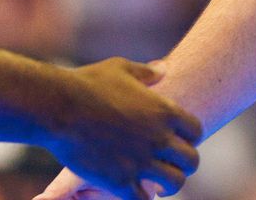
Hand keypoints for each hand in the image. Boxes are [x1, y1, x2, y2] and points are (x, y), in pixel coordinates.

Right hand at [42, 58, 200, 198]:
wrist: (59, 107)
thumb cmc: (87, 84)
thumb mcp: (122, 69)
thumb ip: (146, 72)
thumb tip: (164, 69)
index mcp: (164, 112)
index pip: (195, 131)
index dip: (190, 137)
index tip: (180, 141)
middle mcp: (159, 138)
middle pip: (190, 160)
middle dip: (185, 164)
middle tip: (174, 167)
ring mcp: (141, 161)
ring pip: (174, 182)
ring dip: (169, 185)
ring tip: (160, 187)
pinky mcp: (119, 180)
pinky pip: (142, 198)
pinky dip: (142, 198)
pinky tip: (135, 192)